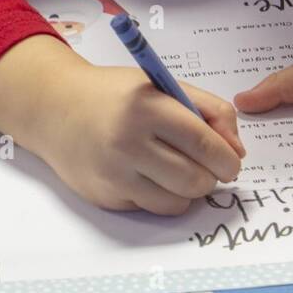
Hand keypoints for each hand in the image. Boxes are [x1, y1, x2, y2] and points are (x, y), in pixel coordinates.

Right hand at [36, 62, 245, 214]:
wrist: (56, 109)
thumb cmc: (115, 95)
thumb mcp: (161, 85)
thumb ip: (207, 109)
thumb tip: (237, 151)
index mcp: (146, 107)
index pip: (203, 143)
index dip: (227, 157)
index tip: (233, 161)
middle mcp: (128, 142)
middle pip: (195, 179)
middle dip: (211, 177)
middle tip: (209, 167)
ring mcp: (114, 174)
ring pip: (177, 202)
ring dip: (189, 190)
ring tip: (181, 169)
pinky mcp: (105, 197)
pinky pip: (152, 208)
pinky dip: (162, 196)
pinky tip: (150, 174)